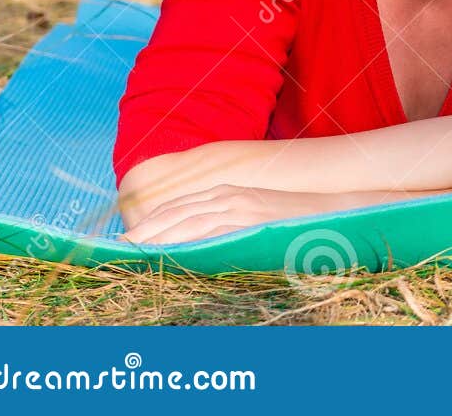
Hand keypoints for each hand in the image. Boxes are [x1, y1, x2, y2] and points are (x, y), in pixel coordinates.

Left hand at [122, 185, 348, 245]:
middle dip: (142, 233)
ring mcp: (238, 206)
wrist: (338, 210)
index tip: (124, 245)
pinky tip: (164, 254)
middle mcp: (227, 196)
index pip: (176, 209)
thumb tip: (204, 251)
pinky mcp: (249, 218)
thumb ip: (231, 229)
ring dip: (153, 239)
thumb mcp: (258, 220)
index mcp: (227, 194)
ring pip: (183, 221)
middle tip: (113, 254)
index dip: (148, 226)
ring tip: (127, 256)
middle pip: (172, 214)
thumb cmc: (299, 222)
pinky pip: (207, 231)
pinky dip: (182, 241)